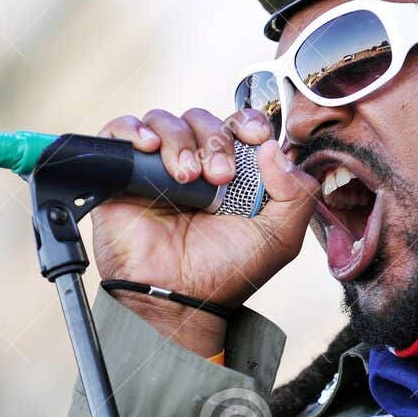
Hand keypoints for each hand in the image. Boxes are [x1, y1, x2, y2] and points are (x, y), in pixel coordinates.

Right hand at [90, 107, 317, 356]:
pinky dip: (134, 130)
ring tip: (185, 178)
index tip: (253, 137)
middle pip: (202, 118)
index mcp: (233, 174)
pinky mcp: (122, 174)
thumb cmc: (223, 274)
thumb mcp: (280, 237)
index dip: (247, 122)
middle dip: (215, 140)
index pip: (238, 125)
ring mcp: (157, 169)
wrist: (177, 297)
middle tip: (219, 178)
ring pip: (164, 121)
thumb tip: (274, 148)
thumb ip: (297, 193)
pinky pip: (120, 130)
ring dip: (179, 140)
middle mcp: (195, 165)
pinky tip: (148, 149)